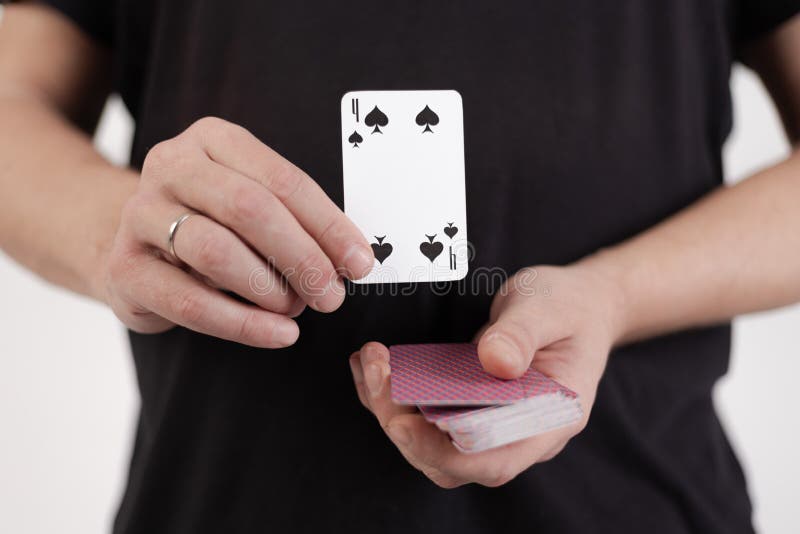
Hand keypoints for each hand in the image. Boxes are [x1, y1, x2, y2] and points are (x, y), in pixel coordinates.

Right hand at [103, 117, 373, 347]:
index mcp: (213, 139)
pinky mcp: (124, 268)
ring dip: (270, 289)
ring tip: (297, 309)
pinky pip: (190, 302)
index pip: (283, 180)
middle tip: (332, 295)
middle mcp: (171, 166)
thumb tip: (352, 260)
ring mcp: (140, 214)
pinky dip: (243, 324)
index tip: (360, 263)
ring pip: (216, 251)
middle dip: (302, 257)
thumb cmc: (211, 223)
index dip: (328, 225)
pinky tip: (278, 334)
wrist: (129, 243)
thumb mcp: (253, 205)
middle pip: (248, 208)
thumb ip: (298, 222)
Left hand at [349, 264, 623, 486]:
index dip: (446, 453)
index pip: (494, 460)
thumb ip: (523, 333)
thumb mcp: (549, 308)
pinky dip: (393, 395)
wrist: (577, 304)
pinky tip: (373, 364)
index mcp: (549, 420)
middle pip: (451, 459)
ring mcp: (491, 423)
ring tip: (369, 364)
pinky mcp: (468, 407)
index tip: (404, 423)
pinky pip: (425, 418)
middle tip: (376, 374)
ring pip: (431, 444)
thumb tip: (494, 362)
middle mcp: (517, 433)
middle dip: (404, 426)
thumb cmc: (570, 308)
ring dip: (391, 411)